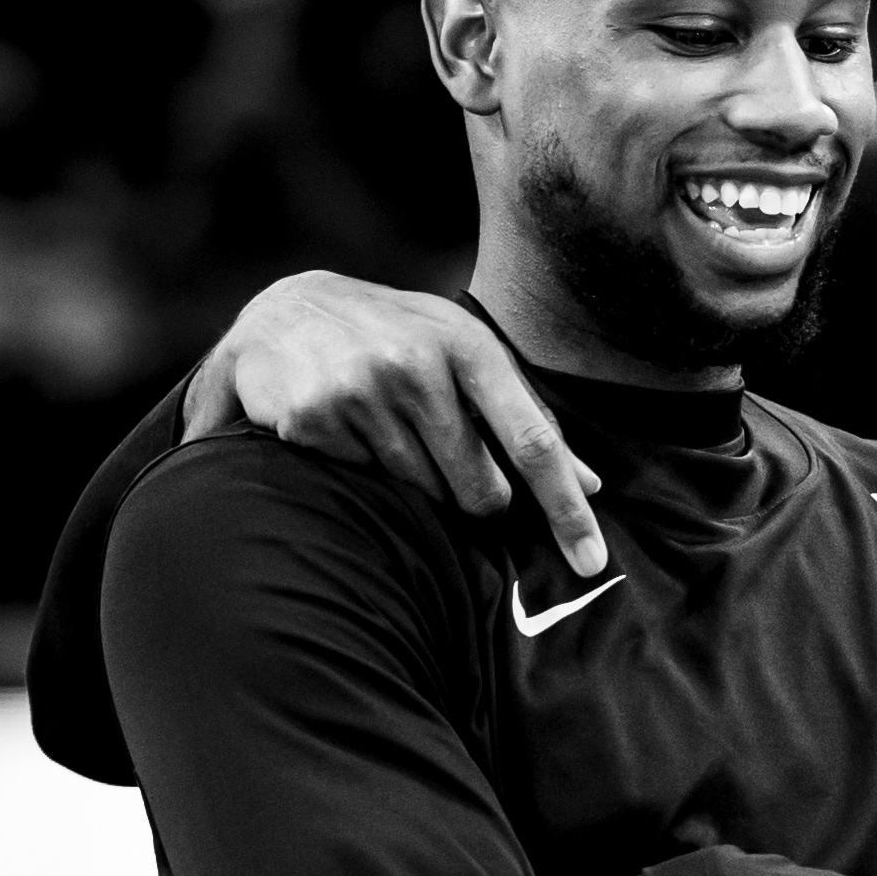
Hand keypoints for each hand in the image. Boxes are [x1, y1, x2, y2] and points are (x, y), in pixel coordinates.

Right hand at [183, 273, 607, 577]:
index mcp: (468, 345)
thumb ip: (527, 416)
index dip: (566, 507)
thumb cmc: (398, 338)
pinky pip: (368, 484)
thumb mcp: (466, 356)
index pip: (533, 440)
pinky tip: (351, 431)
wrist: (284, 314)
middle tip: (447, 461)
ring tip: (391, 432)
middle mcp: (417, 364)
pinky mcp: (315, 419)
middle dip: (478, 498)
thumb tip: (592, 484)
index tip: (592, 561)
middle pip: (481, 488)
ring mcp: (362, 391)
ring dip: (419, 484)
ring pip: (425, 494)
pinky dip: (369, 472)